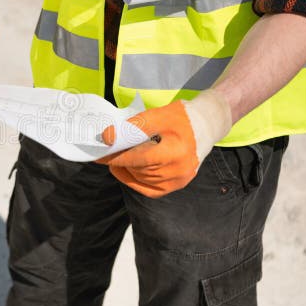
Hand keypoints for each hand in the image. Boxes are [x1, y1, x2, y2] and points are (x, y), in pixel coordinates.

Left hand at [98, 90, 232, 197]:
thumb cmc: (181, 118)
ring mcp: (179, 180)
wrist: (206, 125)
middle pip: (140, 169)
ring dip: (126, 169)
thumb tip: (108, 137)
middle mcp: (179, 170)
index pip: (139, 158)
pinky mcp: (178, 184)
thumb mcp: (157, 115)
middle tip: (106, 153)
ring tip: (117, 157)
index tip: (99, 154)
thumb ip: (132, 126)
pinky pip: (150, 189)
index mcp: (176, 151)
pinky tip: (123, 171)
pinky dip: (134, 181)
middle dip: (120, 161)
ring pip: (142, 179)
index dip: (117, 157)